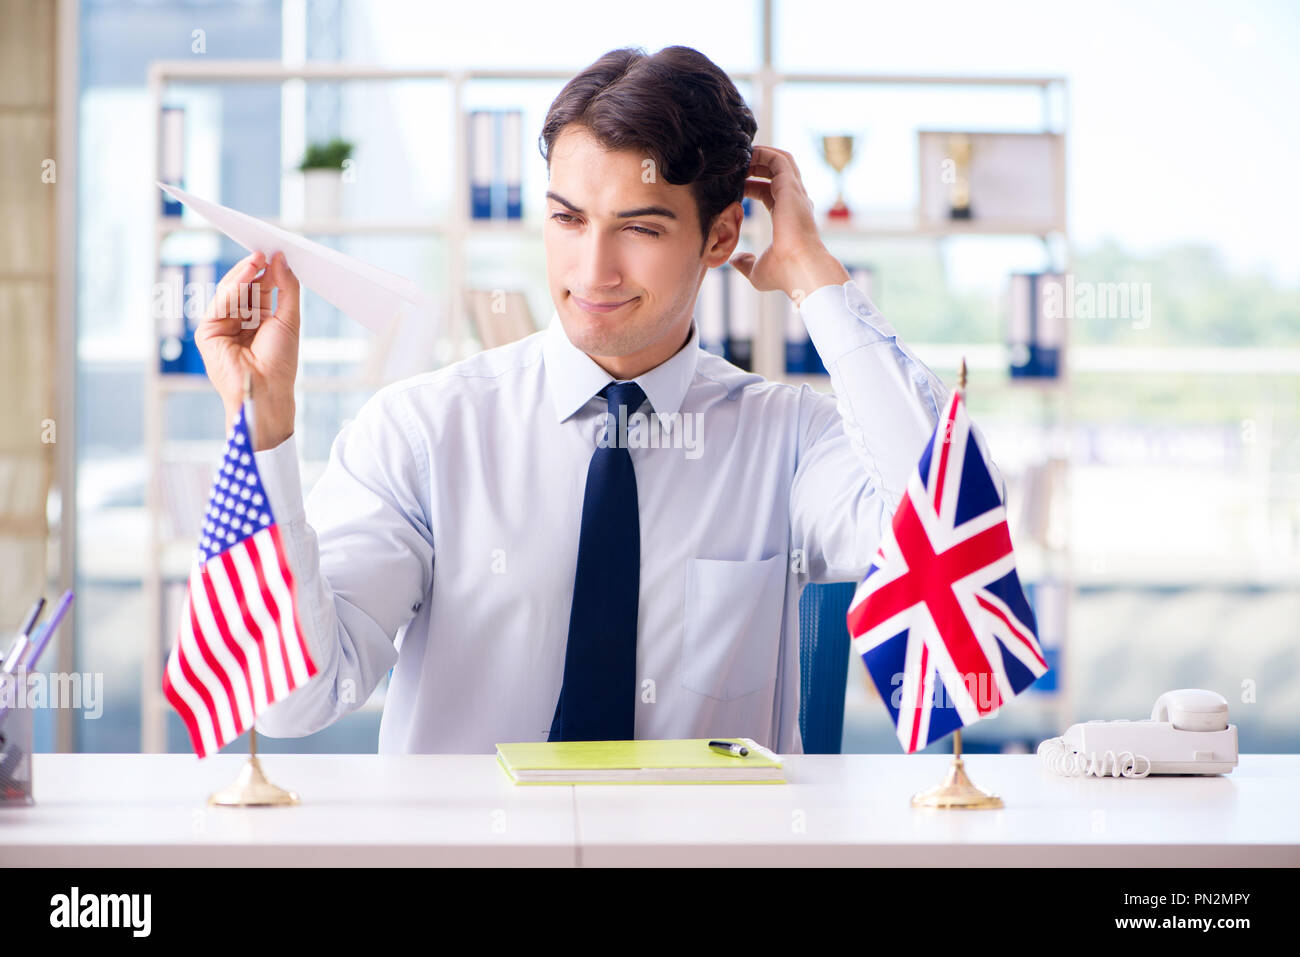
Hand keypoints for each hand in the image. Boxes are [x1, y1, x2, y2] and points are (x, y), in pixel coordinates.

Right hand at [195, 250, 299, 450]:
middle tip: (265, 251)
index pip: (259, 290)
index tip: (276, 253)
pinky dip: (233, 287)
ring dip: (243, 274)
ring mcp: (222, 327)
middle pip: (243, 289)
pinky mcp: (208, 332)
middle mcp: (239, 323)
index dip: (266, 272)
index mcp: (258, 323)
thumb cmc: (280, 363)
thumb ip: (286, 288)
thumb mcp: (289, 320)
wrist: (267, 391)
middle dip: (253, 270)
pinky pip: (220, 303)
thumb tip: (281, 258)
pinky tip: (247, 274)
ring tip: (258, 259)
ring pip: (230, 293)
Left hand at [729, 145, 848, 305]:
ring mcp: (795, 193)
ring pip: (780, 161)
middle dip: (756, 165)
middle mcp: (794, 202)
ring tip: (740, 154)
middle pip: (776, 173)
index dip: (752, 186)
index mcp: (788, 217)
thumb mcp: (757, 270)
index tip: (735, 186)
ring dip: (760, 155)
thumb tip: (735, 260)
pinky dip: (763, 153)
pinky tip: (746, 154)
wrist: (801, 268)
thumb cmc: (784, 273)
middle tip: (735, 166)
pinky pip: (778, 160)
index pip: (770, 192)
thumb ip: (746, 263)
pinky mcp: (791, 186)